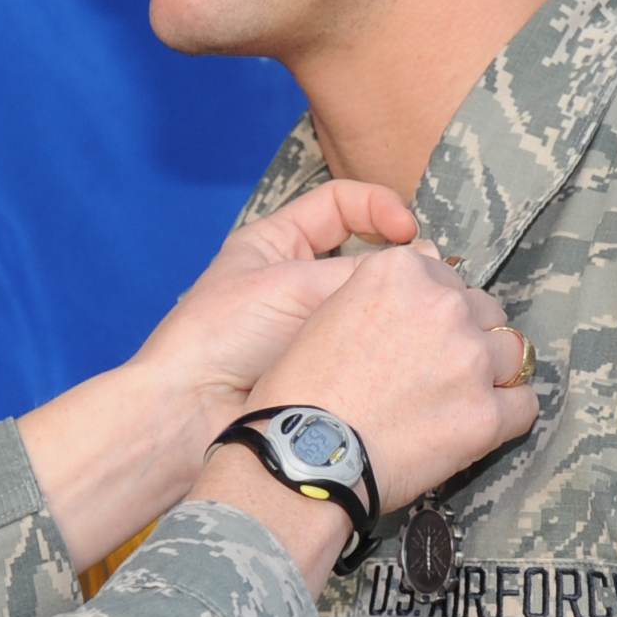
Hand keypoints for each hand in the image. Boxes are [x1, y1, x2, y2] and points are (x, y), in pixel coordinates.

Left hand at [128, 179, 423, 420]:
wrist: (190, 411)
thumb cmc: (220, 335)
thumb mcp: (291, 284)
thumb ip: (359, 272)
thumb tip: (426, 264)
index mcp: (276, 243)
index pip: (339, 205)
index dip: (378, 207)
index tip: (407, 229)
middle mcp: (295, 280)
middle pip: (361, 257)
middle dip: (394, 265)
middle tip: (423, 278)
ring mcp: (310, 325)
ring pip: (368, 306)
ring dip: (392, 309)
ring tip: (416, 317)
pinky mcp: (323, 366)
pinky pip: (365, 349)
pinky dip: (386, 348)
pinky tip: (403, 351)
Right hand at [237, 241, 533, 513]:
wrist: (302, 457)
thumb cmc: (300, 392)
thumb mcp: (327, 314)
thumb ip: (377, 295)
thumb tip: (415, 293)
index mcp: (400, 272)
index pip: (447, 278)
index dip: (436, 311)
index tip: (421, 336)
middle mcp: (443, 305)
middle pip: (484, 311)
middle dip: (468, 337)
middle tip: (439, 371)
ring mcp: (471, 359)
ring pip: (513, 353)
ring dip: (494, 373)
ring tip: (463, 399)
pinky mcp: (486, 414)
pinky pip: (525, 405)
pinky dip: (509, 415)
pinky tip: (483, 426)